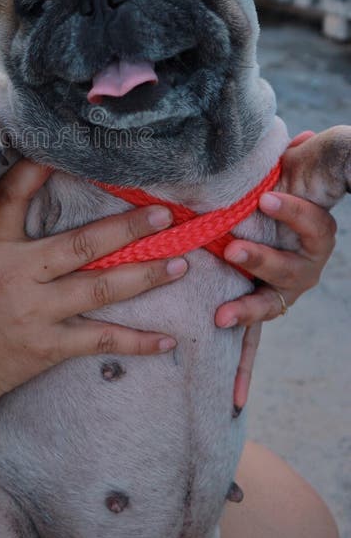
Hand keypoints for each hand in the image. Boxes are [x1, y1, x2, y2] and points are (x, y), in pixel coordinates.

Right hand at [0, 159, 187, 399]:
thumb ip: (8, 213)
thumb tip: (42, 165)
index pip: (14, 197)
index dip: (38, 171)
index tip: (69, 151)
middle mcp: (19, 276)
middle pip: (81, 246)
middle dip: (126, 229)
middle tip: (164, 216)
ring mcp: (38, 314)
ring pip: (99, 290)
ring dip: (144, 276)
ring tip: (180, 264)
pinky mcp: (51, 346)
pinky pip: (100, 341)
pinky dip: (136, 342)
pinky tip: (167, 340)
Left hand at [215, 132, 337, 411]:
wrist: (274, 211)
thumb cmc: (283, 186)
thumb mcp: (293, 169)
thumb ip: (302, 157)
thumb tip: (304, 138)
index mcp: (313, 234)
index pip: (314, 228)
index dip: (296, 215)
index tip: (267, 200)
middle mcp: (302, 267)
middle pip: (292, 272)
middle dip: (263, 261)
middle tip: (232, 249)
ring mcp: (281, 292)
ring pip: (271, 303)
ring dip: (249, 309)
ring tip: (223, 313)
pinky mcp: (257, 307)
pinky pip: (253, 342)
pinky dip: (244, 369)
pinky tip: (234, 399)